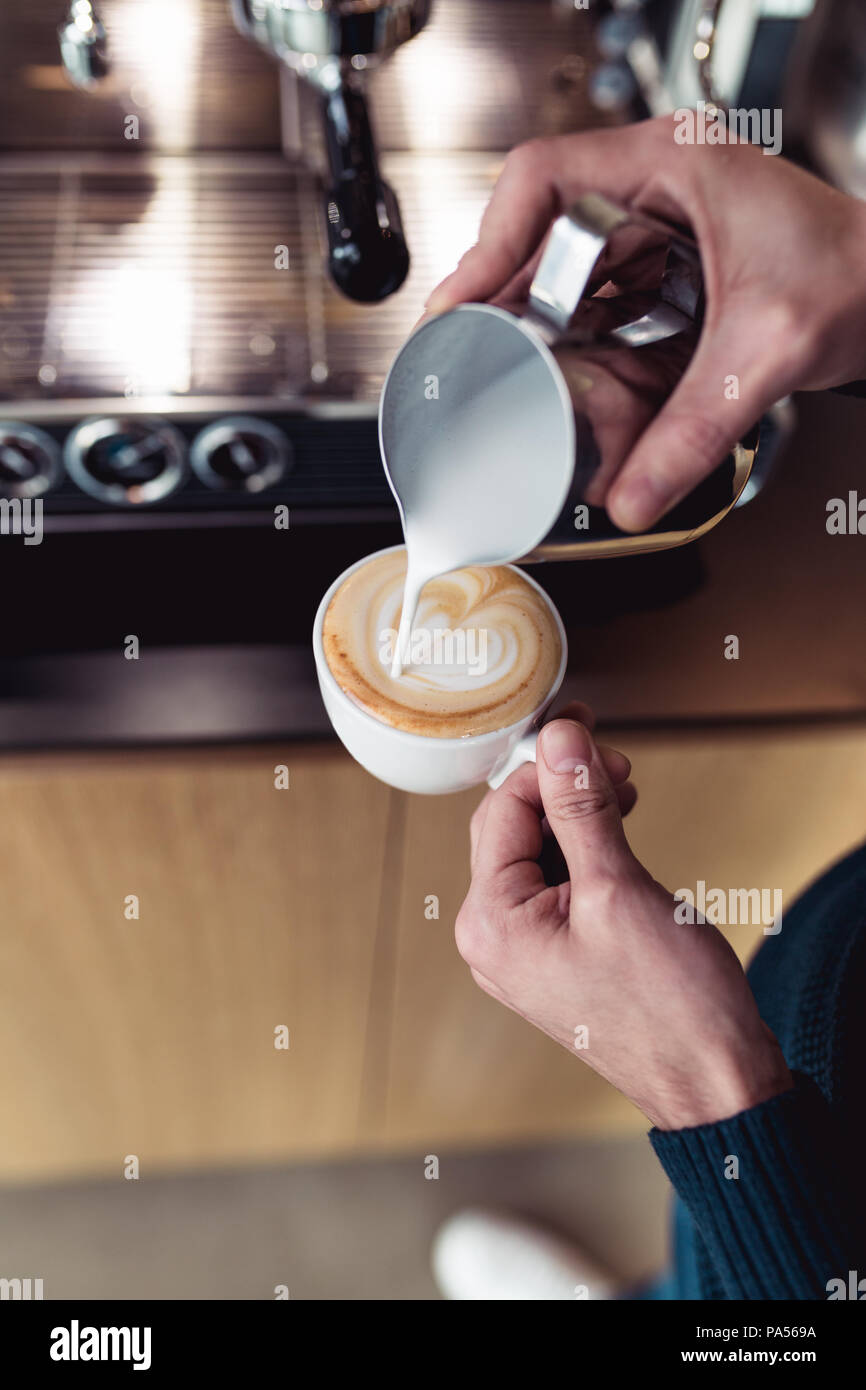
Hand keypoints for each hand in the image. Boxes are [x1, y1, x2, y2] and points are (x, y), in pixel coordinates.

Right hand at [426, 116, 865, 531]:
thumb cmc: (858, 274)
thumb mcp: (766, 352)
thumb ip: (693, 431)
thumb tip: (628, 494)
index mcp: (668, 168)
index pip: (540, 180)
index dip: (486, 243)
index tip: (460, 304)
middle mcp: (649, 194)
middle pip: (536, 239)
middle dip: (502, 306)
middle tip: (466, 362)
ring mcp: (651, 236)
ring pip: (560, 280)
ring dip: (534, 337)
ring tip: (503, 383)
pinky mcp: (659, 276)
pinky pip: (593, 310)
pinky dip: (573, 353)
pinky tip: (559, 387)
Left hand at [457, 706, 792, 1129]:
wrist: (713, 1082)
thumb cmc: (670, 1005)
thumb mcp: (619, 888)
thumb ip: (581, 806)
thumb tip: (558, 739)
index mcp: (490, 923)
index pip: (501, 810)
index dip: (546, 764)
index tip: (589, 732)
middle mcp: (491, 938)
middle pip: (511, 827)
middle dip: (561, 785)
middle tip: (616, 762)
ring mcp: (521, 949)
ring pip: (536, 850)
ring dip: (576, 813)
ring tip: (624, 794)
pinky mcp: (554, 953)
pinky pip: (554, 882)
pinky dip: (584, 848)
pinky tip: (617, 831)